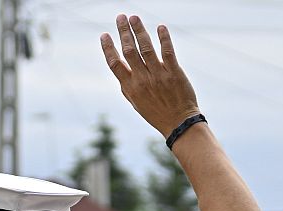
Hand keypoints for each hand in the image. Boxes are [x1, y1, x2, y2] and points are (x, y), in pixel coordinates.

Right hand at [100, 14, 198, 138]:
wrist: (178, 122)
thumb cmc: (156, 112)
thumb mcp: (136, 102)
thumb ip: (128, 85)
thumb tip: (120, 70)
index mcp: (130, 87)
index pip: (115, 64)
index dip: (108, 48)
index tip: (104, 35)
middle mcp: (142, 80)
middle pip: (129, 51)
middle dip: (123, 32)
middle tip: (120, 17)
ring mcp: (158, 75)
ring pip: (146, 48)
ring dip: (139, 30)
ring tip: (134, 17)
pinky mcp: (174, 72)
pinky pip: (167, 52)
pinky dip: (163, 38)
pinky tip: (160, 27)